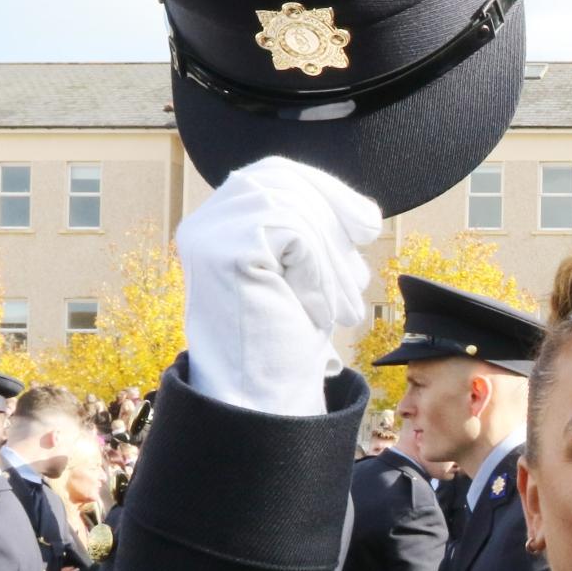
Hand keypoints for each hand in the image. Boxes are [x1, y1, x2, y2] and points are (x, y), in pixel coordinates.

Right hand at [176, 157, 382, 416]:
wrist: (262, 397)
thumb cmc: (288, 341)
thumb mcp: (310, 274)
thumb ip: (319, 235)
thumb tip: (364, 213)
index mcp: (222, 223)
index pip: (276, 173)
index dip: (328, 191)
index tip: (366, 228)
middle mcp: (206, 222)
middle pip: (286, 181)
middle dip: (336, 225)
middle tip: (358, 282)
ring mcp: (209, 234)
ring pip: (293, 207)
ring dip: (332, 262)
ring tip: (345, 310)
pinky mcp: (223, 251)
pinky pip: (293, 232)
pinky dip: (319, 274)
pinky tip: (318, 313)